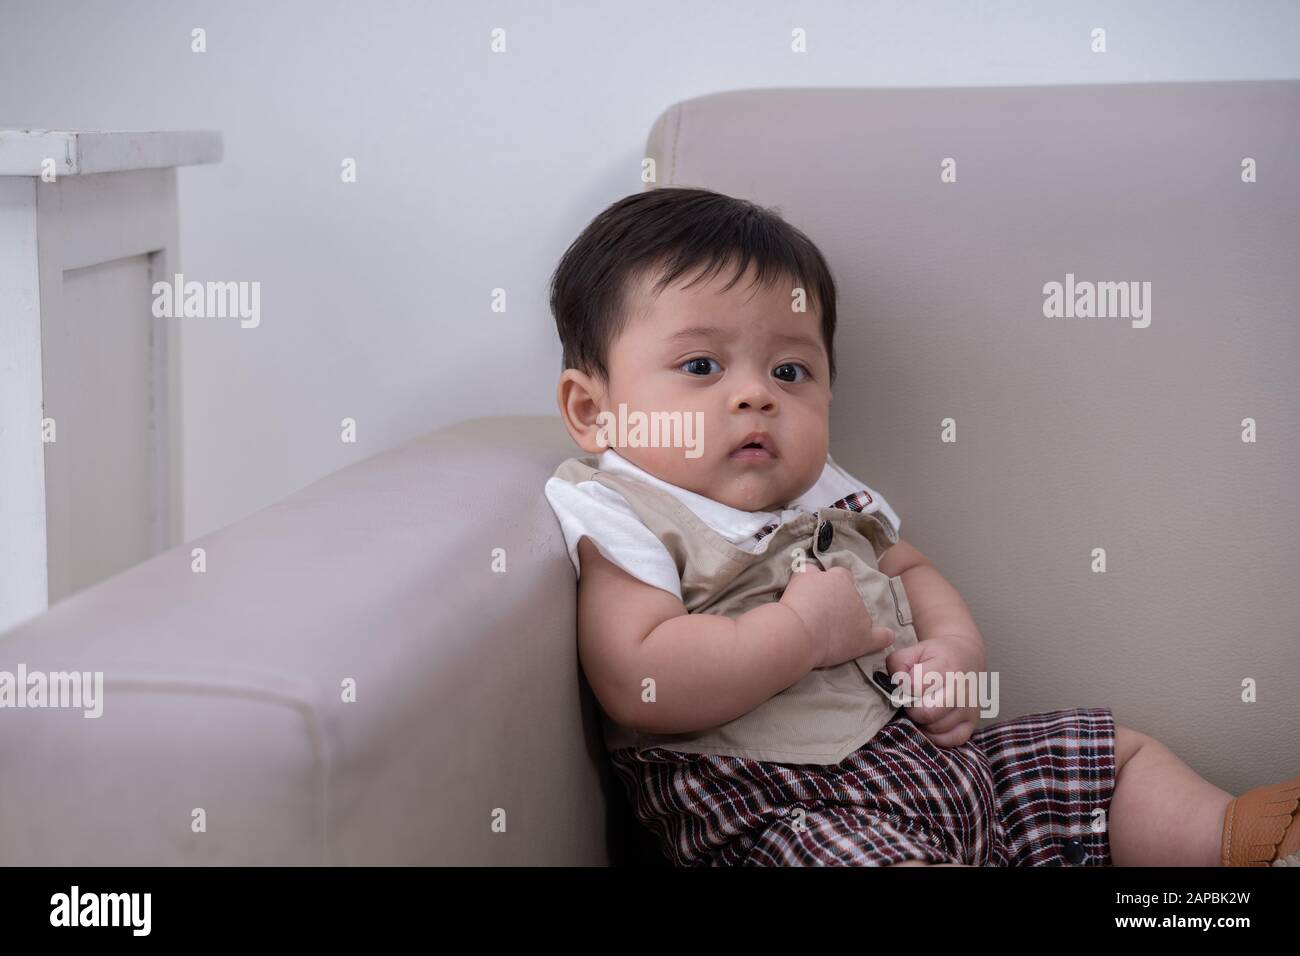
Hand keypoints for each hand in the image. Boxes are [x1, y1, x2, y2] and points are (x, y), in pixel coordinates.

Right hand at [781, 563, 896, 669]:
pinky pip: (881, 636)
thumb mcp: (800, 577)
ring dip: (852, 620)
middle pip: (852, 597)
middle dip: (841, 603)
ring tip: (833, 631)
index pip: (842, 576)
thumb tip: (813, 568)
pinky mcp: (864, 639)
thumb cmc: (796, 602)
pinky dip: (884, 636)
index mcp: (841, 578)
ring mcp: (862, 617)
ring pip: (862, 616)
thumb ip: (809, 571)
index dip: (832, 585)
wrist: (799, 631)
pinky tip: (888, 636)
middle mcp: (855, 595)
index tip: (822, 594)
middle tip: (823, 614)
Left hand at [885, 634, 984, 747]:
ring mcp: (969, 708)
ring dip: (923, 723)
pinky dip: (936, 735)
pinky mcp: (973, 723)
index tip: (906, 687)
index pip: (915, 687)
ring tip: (923, 708)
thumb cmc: (936, 657)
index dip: (905, 689)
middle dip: (912, 709)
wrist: (966, 657)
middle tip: (912, 701)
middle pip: (926, 713)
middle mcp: (961, 690)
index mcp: (946, 668)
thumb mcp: (914, 651)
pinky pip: (950, 740)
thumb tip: (896, 686)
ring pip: (936, 729)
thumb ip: (898, 664)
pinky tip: (932, 722)